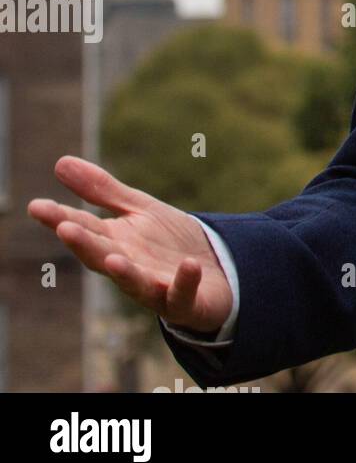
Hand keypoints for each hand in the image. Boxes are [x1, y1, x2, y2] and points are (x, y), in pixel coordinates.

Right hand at [28, 155, 232, 334]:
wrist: (214, 274)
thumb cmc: (166, 243)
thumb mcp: (138, 209)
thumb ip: (101, 190)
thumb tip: (60, 162)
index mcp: (115, 243)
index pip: (84, 228)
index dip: (60, 218)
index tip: (36, 206)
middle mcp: (129, 267)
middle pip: (102, 255)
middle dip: (84, 244)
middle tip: (64, 228)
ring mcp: (156, 287)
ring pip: (136, 283)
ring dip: (124, 273)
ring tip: (113, 259)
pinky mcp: (185, 300)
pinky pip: (184, 292)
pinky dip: (185, 280)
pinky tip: (188, 265)